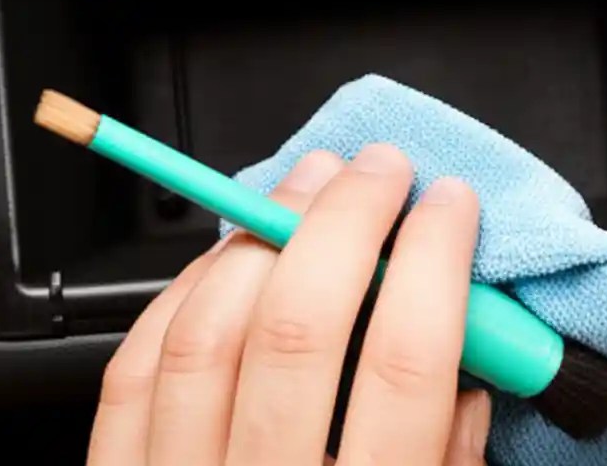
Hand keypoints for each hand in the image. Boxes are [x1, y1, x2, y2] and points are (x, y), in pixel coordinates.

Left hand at [86, 145, 490, 464]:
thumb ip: (451, 461)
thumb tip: (471, 359)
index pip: (405, 361)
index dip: (432, 262)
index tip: (451, 207)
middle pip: (299, 324)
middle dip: (346, 221)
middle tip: (380, 170)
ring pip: (209, 331)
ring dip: (262, 233)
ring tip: (304, 183)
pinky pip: (135, 368)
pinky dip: (182, 293)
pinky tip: (227, 254)